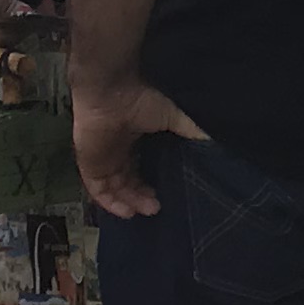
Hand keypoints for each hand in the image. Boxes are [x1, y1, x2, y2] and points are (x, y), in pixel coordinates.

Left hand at [72, 78, 203, 215]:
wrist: (112, 92)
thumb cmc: (141, 99)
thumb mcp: (173, 116)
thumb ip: (190, 131)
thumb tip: (214, 145)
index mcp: (132, 139)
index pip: (140, 167)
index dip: (151, 182)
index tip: (167, 193)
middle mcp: (116, 151)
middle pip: (128, 181)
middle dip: (142, 196)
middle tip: (158, 206)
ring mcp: (101, 159)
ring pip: (116, 189)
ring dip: (131, 201)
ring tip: (149, 209)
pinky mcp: (89, 165)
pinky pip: (99, 191)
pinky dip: (112, 204)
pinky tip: (128, 212)